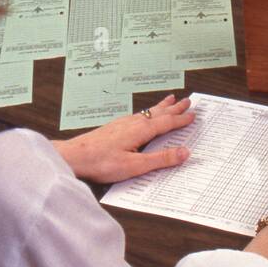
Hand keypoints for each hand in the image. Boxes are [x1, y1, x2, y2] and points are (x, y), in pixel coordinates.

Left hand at [52, 94, 194, 182]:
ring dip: (162, 107)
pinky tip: (143, 115)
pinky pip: (138, 115)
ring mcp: (123, 123)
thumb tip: (184, 152)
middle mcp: (133, 123)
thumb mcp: (135, 165)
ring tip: (169, 100)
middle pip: (159, 113)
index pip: (167, 123)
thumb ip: (161, 159)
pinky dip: (148, 112)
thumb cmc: (101, 162)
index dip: (181, 119)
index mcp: (141, 130)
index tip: (193, 115)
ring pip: (148, 112)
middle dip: (174, 108)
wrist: (74, 157)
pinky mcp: (114, 127)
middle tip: (186, 100)